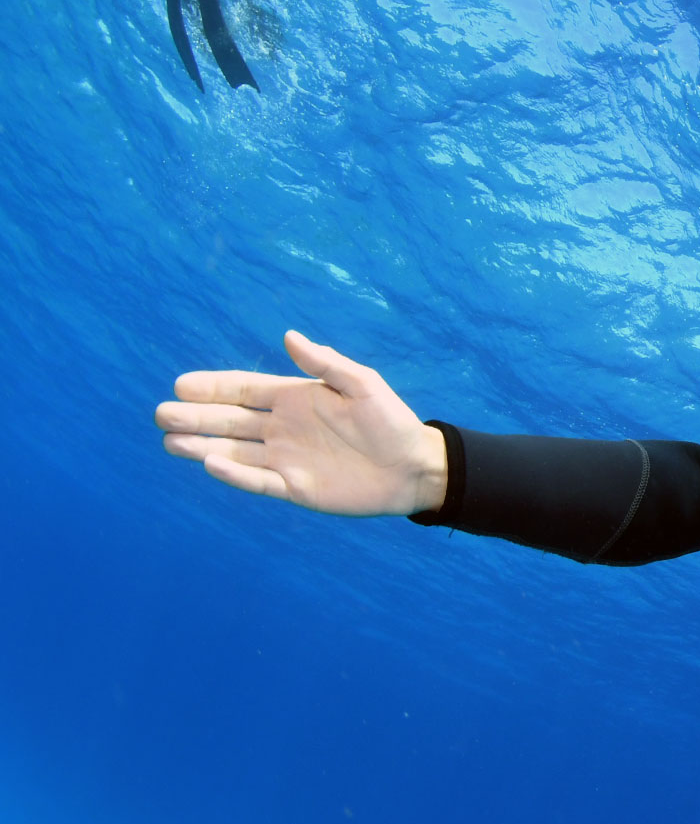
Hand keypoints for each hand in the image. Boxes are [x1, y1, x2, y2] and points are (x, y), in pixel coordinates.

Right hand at [156, 330, 446, 516]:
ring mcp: (287, 458)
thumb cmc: (392, 421)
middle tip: (161, 414)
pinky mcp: (295, 487)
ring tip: (169, 441)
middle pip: (230, 420)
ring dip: (202, 446)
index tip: (181, 385)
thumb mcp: (363, 384)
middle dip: (196, 417)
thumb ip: (326, 363)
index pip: (245, 389)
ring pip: (234, 452)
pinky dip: (235, 475)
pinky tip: (210, 464)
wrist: (414, 468)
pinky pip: (258, 480)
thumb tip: (289, 337)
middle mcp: (284, 428)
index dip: (213, 387)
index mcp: (296, 398)